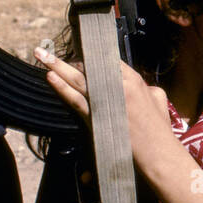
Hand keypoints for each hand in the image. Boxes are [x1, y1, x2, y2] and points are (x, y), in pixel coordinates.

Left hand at [36, 48, 172, 160]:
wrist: (157, 153)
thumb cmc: (159, 130)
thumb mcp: (159, 100)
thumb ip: (148, 89)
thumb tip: (142, 87)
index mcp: (134, 80)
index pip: (107, 60)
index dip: (91, 56)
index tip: (78, 52)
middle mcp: (118, 86)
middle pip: (88, 66)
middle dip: (67, 57)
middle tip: (47, 50)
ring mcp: (105, 100)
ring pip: (77, 79)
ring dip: (57, 66)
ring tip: (42, 56)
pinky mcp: (96, 117)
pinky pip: (74, 99)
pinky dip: (62, 87)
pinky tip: (50, 77)